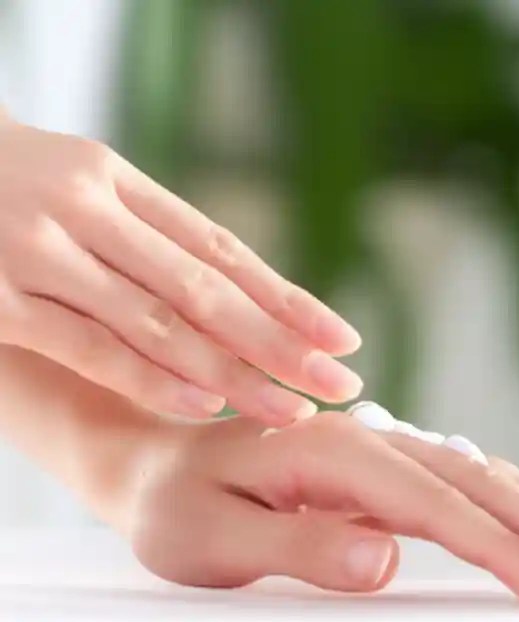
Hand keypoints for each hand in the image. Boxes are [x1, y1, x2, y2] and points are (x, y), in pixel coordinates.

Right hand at [0, 117, 361, 425]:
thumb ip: (143, 233)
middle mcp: (84, 205)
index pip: (221, 250)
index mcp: (114, 177)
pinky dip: (148, 375)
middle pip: (207, 287)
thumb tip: (236, 295)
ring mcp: (36, 248)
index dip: (286, 298)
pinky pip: (85, 342)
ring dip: (232, 370)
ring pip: (156, 319)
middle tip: (339, 384)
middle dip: (280, 343)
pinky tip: (205, 401)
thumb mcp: (76, 184)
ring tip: (290, 407)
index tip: (340, 338)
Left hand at [126, 412, 518, 606]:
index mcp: (335, 454)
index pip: (434, 506)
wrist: (158, 460)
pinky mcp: (401, 472)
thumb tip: (385, 559)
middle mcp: (377, 442)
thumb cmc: (177, 506)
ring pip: (495, 480)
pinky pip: (478, 487)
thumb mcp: (210, 538)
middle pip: (487, 483)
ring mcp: (394, 453)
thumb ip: (296, 548)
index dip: (499, 549)